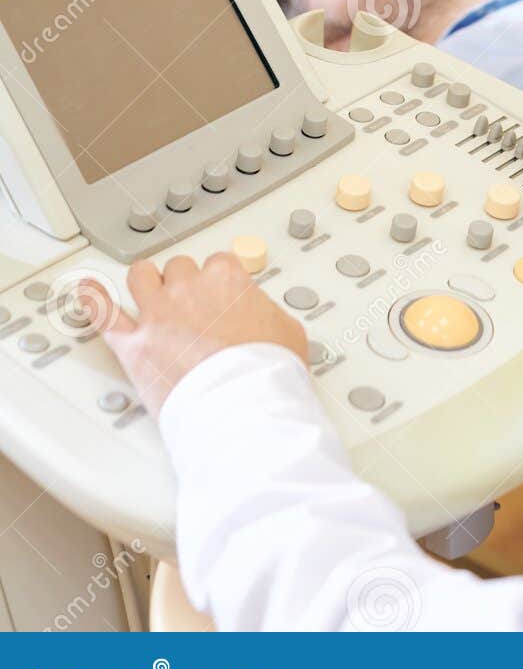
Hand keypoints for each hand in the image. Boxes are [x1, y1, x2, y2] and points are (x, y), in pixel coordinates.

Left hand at [84, 253, 307, 419]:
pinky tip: (89, 292)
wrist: (244, 406)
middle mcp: (188, 289)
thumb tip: (265, 318)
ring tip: (148, 293)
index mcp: (227, 279)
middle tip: (191, 305)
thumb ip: (267, 313)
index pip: (218, 263)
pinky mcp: (135, 345)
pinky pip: (104, 314)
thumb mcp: (287, 331)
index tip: (219, 294)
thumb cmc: (267, 372)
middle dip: (184, 284)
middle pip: (179, 268)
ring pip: (141, 277)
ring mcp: (158, 314)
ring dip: (146, 283)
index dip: (218, 281)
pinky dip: (94, 301)